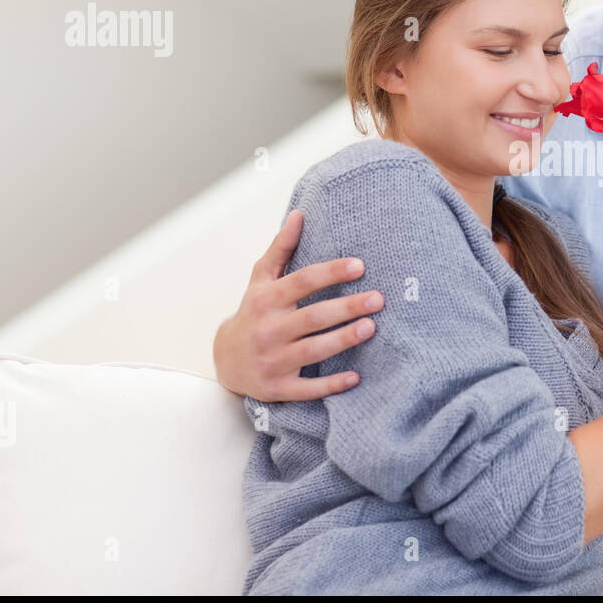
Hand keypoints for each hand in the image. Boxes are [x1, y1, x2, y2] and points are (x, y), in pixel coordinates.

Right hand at [213, 209, 383, 400]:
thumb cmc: (254, 312)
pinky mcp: (277, 389)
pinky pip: (307, 389)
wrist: (225, 360)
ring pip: (312, 351)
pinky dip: (331, 385)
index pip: (302, 282)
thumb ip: (281, 248)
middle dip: (346, 307)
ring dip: (342, 340)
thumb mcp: (261, 279)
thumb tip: (300, 214)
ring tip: (371, 327)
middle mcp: (268, 330)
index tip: (360, 265)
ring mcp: (272, 361)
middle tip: (378, 299)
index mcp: (267, 300)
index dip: (331, 273)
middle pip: (312, 317)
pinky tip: (355, 377)